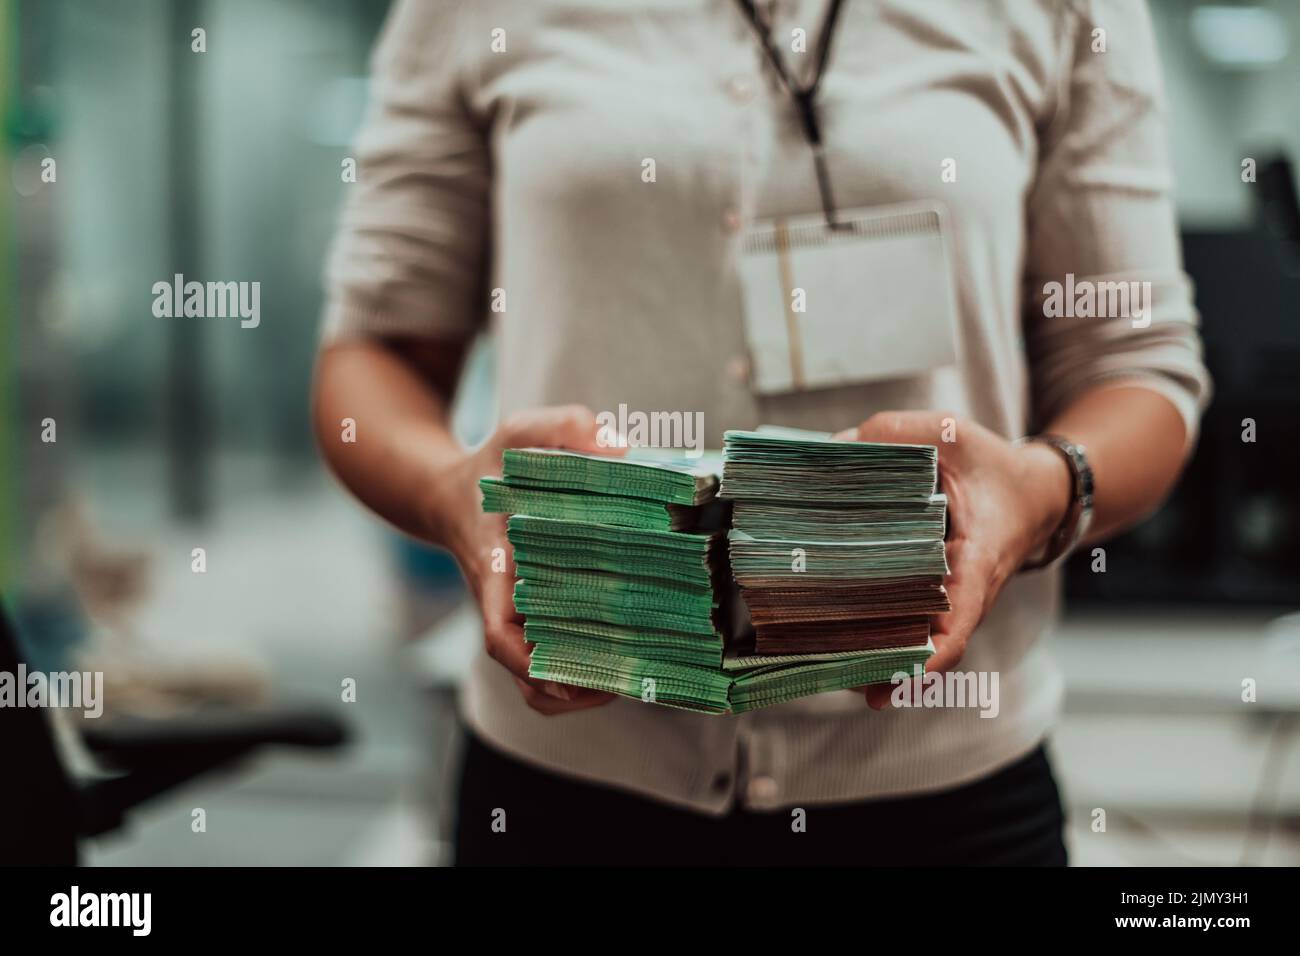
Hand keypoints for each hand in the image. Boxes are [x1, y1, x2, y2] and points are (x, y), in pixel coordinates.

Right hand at [430, 405, 619, 714]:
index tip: (564, 671)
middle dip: (572, 686)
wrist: (451, 495)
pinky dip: (576, 678)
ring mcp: (518, 618)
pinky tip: (620, 663)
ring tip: (627, 681)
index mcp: (494, 571)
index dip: (529, 661)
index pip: (499, 633)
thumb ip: (564, 427)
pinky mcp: (533, 619)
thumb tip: (620, 450)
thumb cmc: (490, 466)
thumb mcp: (519, 431)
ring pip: (538, 681)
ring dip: (576, 691)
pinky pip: (548, 664)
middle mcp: (504, 605)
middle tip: (625, 677)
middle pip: (528, 672)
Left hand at [834, 411, 1071, 709]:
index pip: (960, 623)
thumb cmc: (995, 469)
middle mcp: (967, 594)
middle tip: (843, 680)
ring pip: (918, 646)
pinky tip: (835, 645)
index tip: (899, 679)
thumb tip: (836, 450)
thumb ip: (896, 434)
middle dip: (889, 671)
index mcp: (978, 561)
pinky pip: (912, 630)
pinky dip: (880, 642)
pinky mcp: (938, 599)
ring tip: (830, 671)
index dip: (931, 659)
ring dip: (880, 663)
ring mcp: (953, 603)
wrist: (1037, 495)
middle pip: (930, 650)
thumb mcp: (952, 434)